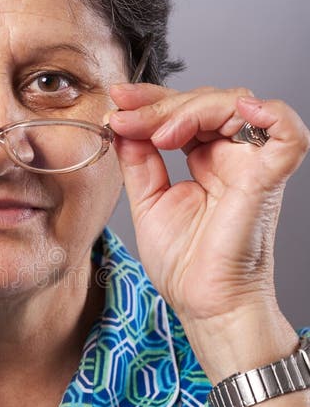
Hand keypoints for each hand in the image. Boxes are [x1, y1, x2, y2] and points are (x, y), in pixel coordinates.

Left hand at [107, 84, 308, 326]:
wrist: (204, 305)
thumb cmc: (185, 265)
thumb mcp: (148, 202)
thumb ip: (138, 161)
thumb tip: (123, 124)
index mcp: (207, 162)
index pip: (186, 113)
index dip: (153, 101)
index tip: (118, 102)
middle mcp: (233, 158)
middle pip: (207, 102)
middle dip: (161, 103)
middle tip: (125, 114)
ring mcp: (252, 166)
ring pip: (237, 105)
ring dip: (192, 109)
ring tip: (159, 134)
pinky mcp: (267, 180)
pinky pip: (289, 135)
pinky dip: (271, 114)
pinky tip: (239, 110)